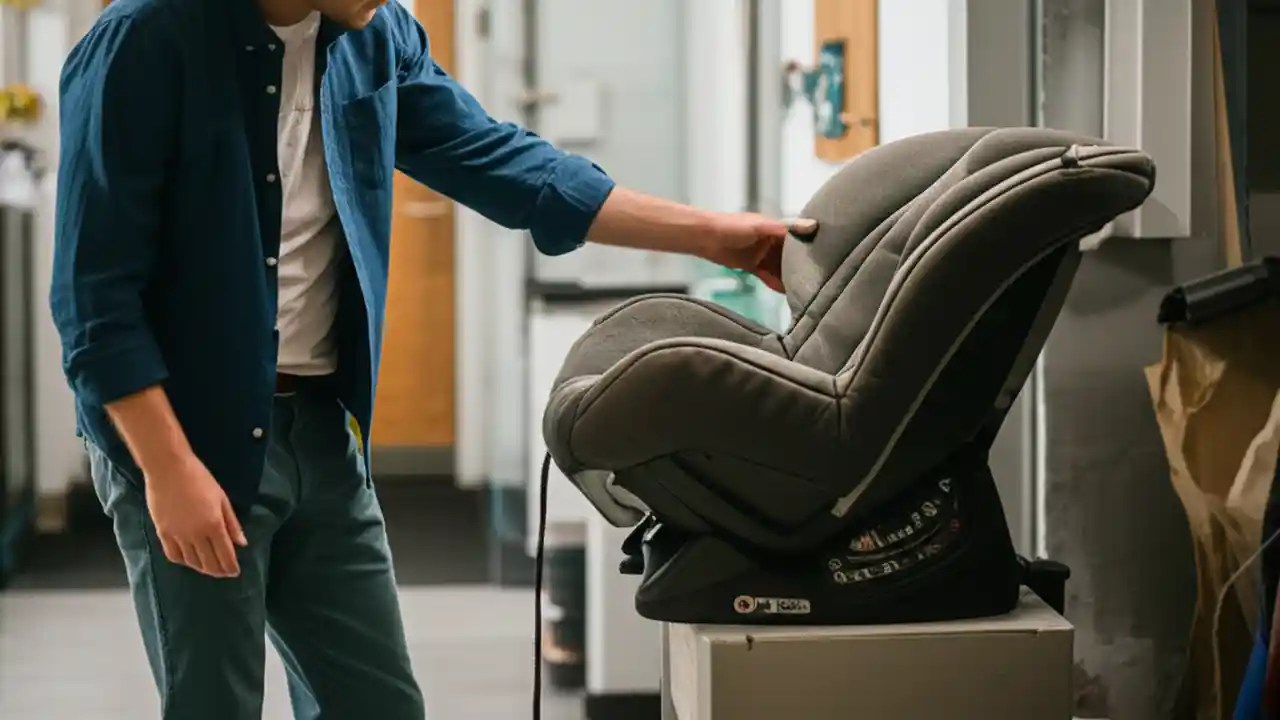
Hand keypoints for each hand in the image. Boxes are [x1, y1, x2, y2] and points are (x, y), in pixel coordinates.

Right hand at [144, 453, 247, 577]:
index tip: (235, 572)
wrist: (169, 469)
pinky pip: (173, 555)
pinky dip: (183, 562)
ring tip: (209, 569)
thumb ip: (232, 523)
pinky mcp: (162, 533)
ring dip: (202, 568)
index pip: (225, 554)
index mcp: (214, 525)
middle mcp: (196, 535)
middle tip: (224, 573)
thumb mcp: (222, 499)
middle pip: (209, 562)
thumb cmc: (200, 479)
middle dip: (219, 571)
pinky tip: (189, 561)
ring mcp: (178, 535)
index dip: (230, 566)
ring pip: (191, 562)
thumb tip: (242, 543)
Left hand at [699, 214, 816, 292]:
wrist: (704, 238)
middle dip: (802, 265)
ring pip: (782, 267)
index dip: (812, 246)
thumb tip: (813, 225)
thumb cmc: (732, 226)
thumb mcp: (760, 226)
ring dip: (790, 277)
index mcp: (777, 228)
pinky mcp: (753, 266)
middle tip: (819, 278)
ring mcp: (763, 254)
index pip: (799, 237)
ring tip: (806, 289)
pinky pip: (769, 276)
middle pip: (792, 255)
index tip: (827, 258)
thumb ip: (785, 228)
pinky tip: (786, 292)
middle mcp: (772, 241)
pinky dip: (777, 283)